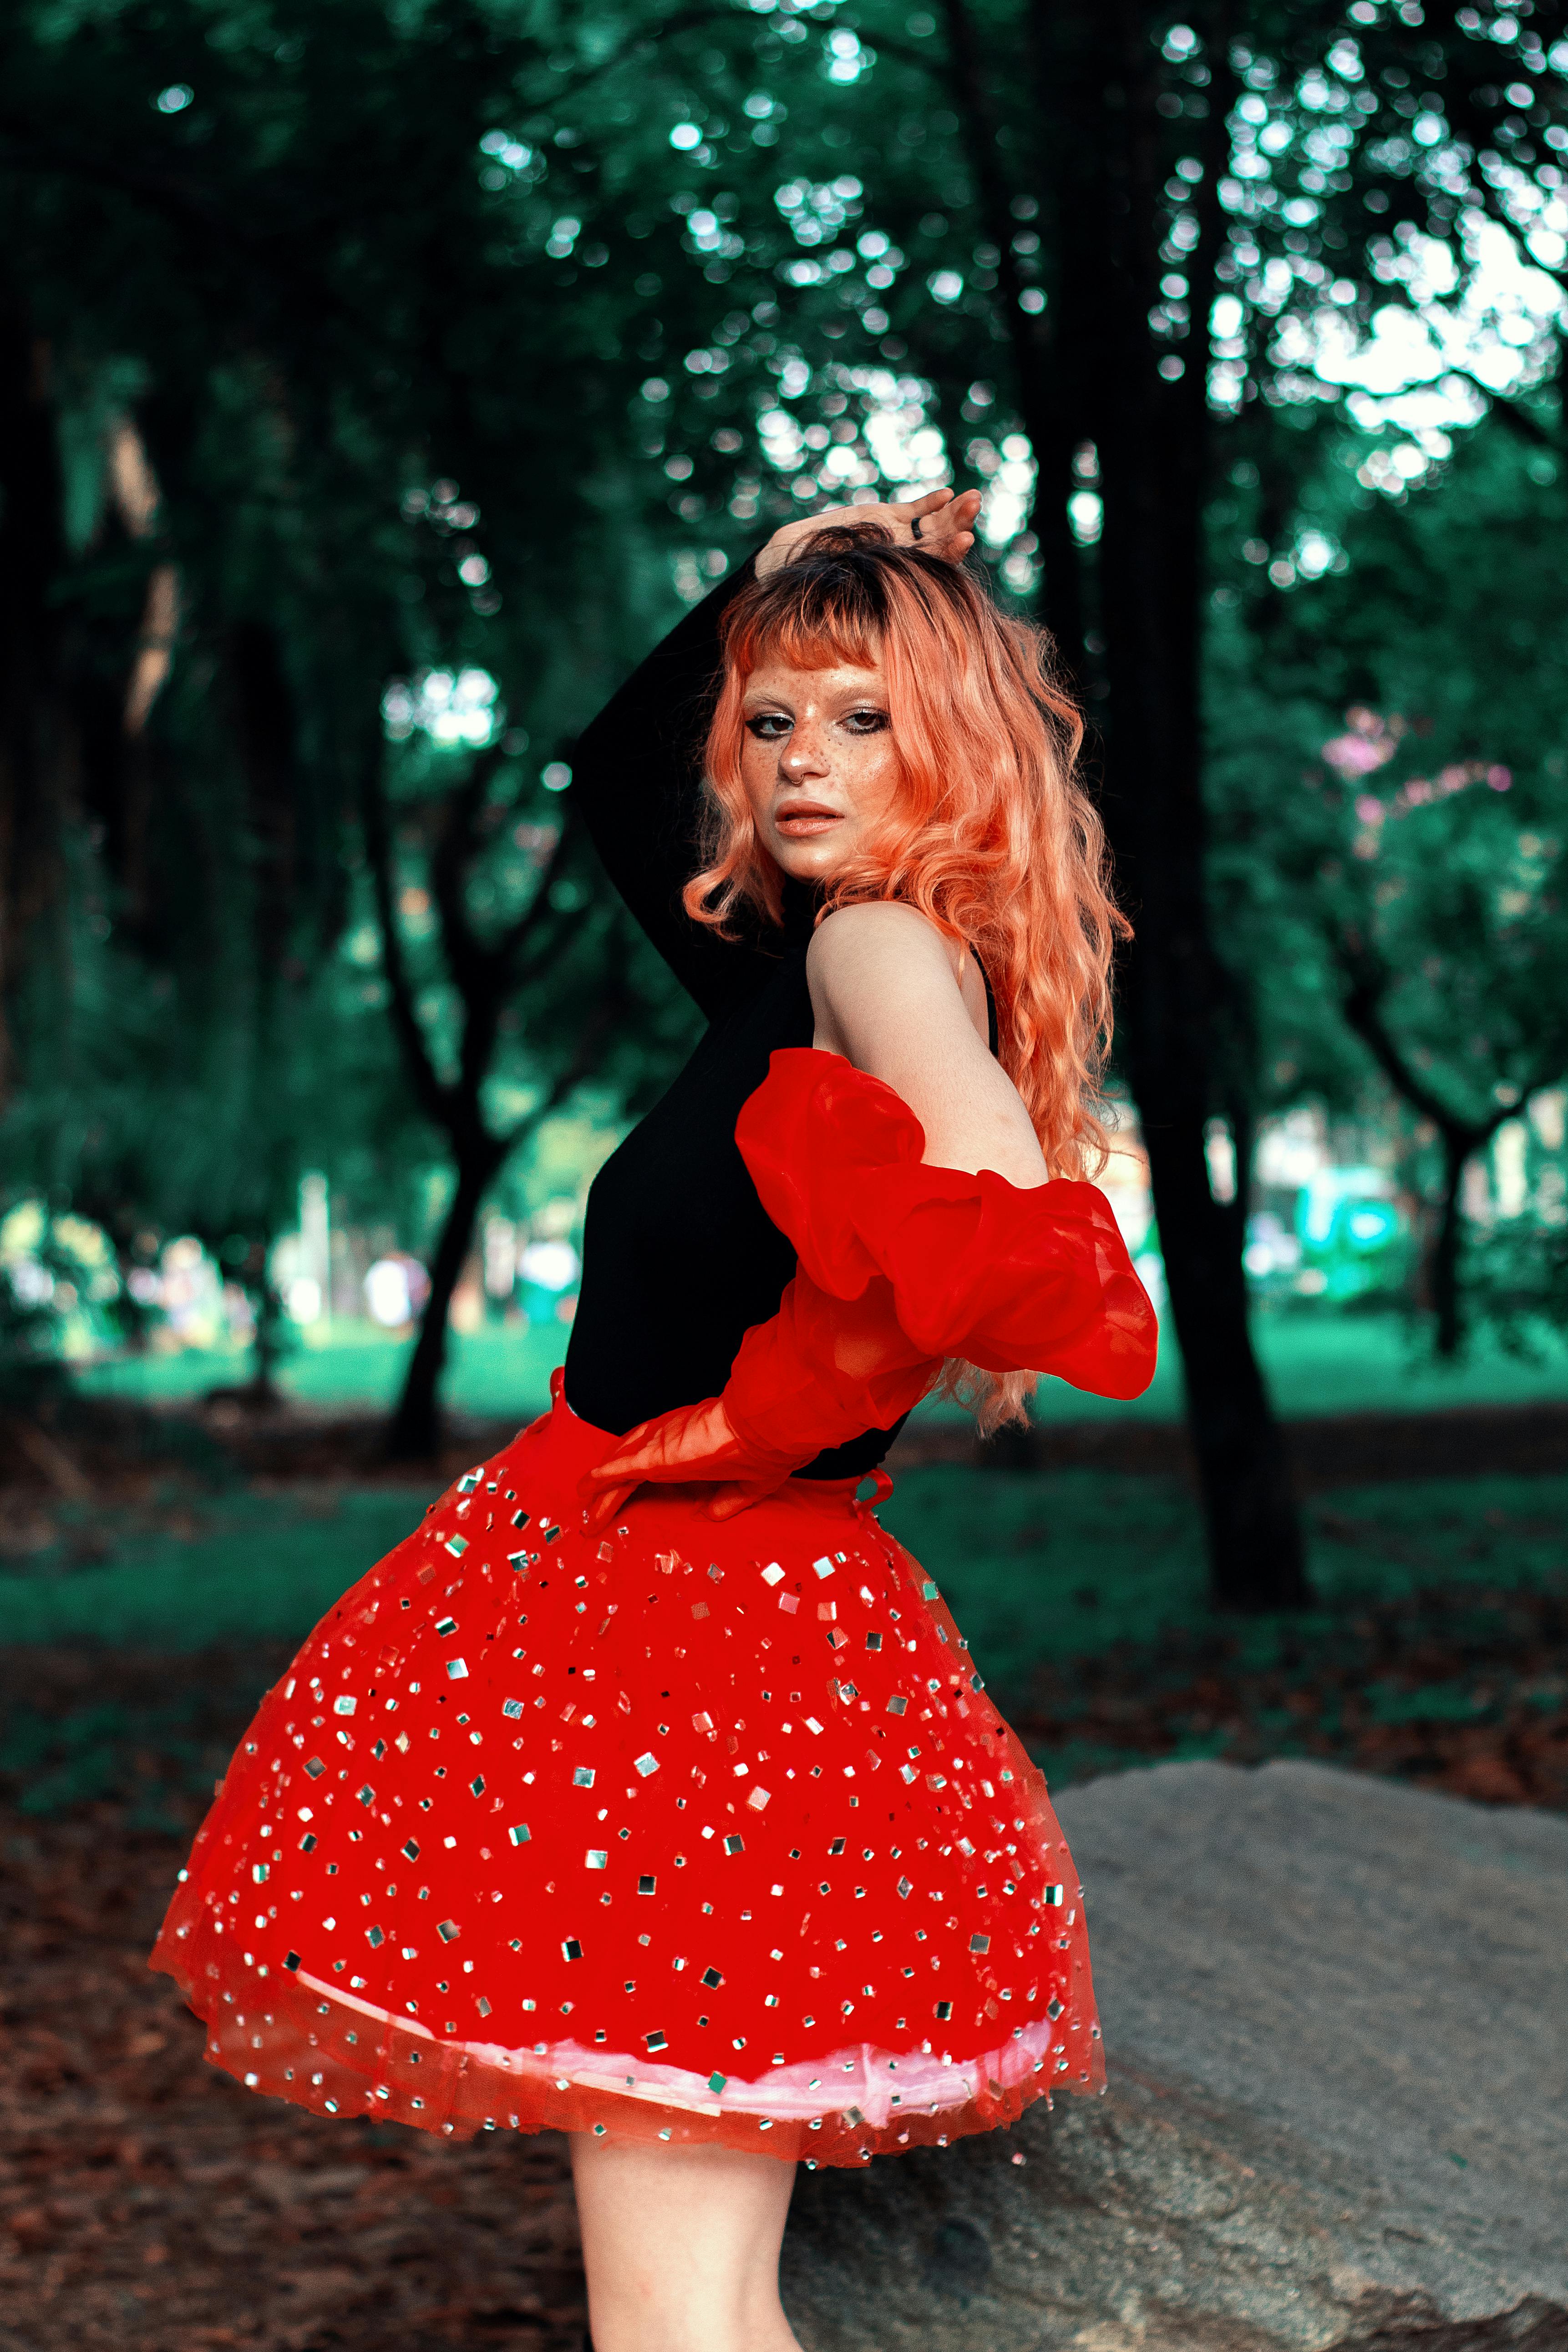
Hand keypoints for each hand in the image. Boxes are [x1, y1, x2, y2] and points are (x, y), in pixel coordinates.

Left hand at [578, 1399, 793, 1529]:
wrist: (765, 1427)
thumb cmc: (765, 1448)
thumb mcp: (749, 1482)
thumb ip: (727, 1499)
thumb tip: (708, 1514)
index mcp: (691, 1442)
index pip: (653, 1456)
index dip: (635, 1473)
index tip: (625, 1491)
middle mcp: (669, 1438)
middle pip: (628, 1461)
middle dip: (610, 1483)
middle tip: (593, 1504)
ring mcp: (658, 1445)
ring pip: (619, 1470)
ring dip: (601, 1492)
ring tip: (586, 1511)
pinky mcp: (653, 1456)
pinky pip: (618, 1471)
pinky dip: (599, 1480)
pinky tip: (584, 1491)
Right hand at [756, 486, 980, 579]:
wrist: (797, 557)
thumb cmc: (822, 580)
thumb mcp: (853, 585)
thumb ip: (880, 586)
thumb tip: (915, 606)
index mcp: (904, 579)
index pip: (936, 566)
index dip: (952, 552)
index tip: (966, 539)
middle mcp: (907, 558)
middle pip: (942, 541)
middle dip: (959, 523)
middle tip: (975, 506)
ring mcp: (901, 536)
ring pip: (935, 523)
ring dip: (954, 511)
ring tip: (974, 497)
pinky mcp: (889, 516)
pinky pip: (917, 509)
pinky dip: (931, 502)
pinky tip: (947, 494)